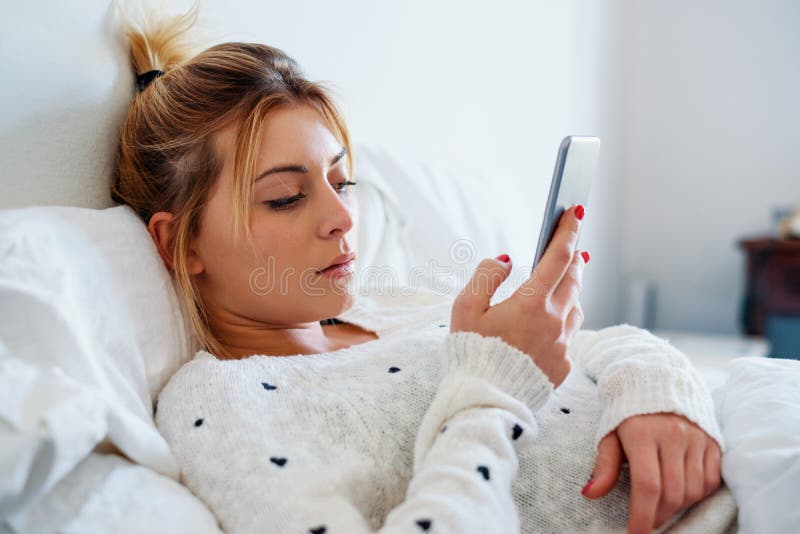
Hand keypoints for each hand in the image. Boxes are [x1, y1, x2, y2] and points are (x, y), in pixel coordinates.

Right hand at [449, 205, 588, 386]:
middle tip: (572, 245)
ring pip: (576, 306)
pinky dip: (564, 320)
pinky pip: (570, 334)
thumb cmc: (470, 352)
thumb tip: (507, 260)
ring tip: (564, 280)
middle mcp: (553, 321)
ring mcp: (562, 345)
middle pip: (574, 279)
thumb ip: (485, 276)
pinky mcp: (564, 365)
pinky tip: (552, 320)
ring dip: (572, 289)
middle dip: (574, 258)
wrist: (484, 400)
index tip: (576, 212)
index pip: (558, 256)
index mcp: (530, 303)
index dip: (568, 231)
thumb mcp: (465, 309)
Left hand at [582, 413, 721, 533]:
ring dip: (678, 507)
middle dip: (658, 515)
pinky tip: (682, 492)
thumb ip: (604, 466)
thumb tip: (590, 494)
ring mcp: (696, 437)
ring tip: (661, 506)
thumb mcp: (609, 434)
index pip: (647, 485)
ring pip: (693, 490)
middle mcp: (673, 435)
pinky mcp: (713, 440)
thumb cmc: (626, 412)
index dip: (642, 516)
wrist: (655, 379)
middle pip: (672, 492)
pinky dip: (698, 494)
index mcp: (642, 433)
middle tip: (645, 521)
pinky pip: (711, 480)